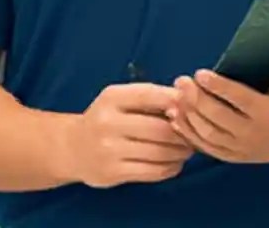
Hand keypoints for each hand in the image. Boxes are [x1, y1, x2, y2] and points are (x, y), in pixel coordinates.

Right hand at [62, 83, 194, 187]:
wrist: (72, 148)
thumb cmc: (107, 119)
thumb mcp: (120, 100)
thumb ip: (152, 98)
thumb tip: (191, 100)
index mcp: (112, 97)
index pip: (152, 95)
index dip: (178, 102)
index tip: (193, 108)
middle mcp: (108, 122)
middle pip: (161, 128)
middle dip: (184, 133)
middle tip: (195, 135)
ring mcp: (109, 149)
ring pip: (160, 152)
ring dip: (181, 152)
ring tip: (187, 149)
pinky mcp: (112, 172)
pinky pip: (153, 171)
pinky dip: (171, 168)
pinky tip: (174, 163)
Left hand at [168, 33, 268, 164]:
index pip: (239, 99)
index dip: (218, 86)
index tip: (200, 73)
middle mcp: (253, 133)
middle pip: (218, 117)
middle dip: (196, 99)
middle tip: (181, 81)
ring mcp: (243, 148)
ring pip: (209, 134)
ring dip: (189, 116)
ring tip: (175, 97)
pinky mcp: (235, 157)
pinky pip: (208, 148)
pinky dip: (189, 134)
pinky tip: (176, 118)